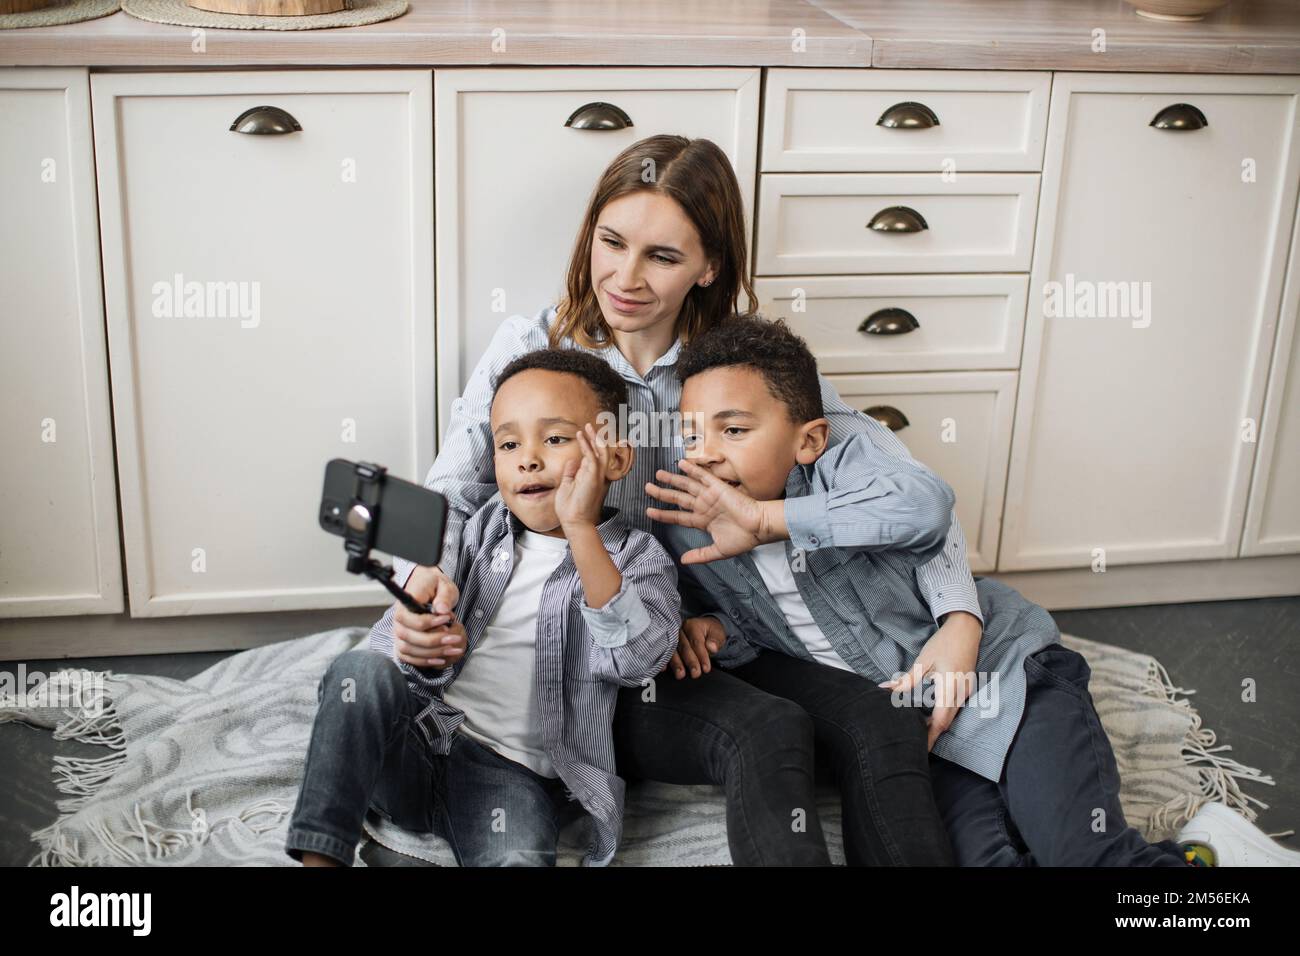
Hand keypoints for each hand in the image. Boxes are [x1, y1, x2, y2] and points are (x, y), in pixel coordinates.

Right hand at [393, 564, 464, 668]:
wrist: (427, 588)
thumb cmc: (435, 586)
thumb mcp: (444, 585)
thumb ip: (444, 596)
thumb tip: (442, 610)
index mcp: (405, 603)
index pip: (411, 619)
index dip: (430, 623)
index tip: (448, 619)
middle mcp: (398, 620)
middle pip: (409, 637)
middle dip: (434, 641)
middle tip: (455, 638)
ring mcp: (399, 632)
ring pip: (409, 650)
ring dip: (432, 653)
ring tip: (453, 649)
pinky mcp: (404, 643)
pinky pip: (408, 658)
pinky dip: (424, 661)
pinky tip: (441, 659)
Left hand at [554, 422, 608, 531]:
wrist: (574, 522)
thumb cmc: (570, 509)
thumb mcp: (566, 486)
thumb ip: (570, 473)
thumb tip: (571, 461)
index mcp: (591, 477)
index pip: (593, 457)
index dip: (590, 444)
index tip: (585, 434)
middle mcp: (596, 475)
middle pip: (601, 452)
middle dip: (597, 438)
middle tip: (591, 426)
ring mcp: (596, 476)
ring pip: (600, 452)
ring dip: (594, 438)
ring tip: (589, 427)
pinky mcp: (593, 477)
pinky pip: (592, 457)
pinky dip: (587, 445)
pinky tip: (582, 436)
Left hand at [644, 459, 784, 563]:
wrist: (759, 528)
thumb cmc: (743, 539)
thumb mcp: (718, 551)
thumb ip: (700, 555)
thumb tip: (683, 561)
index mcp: (703, 521)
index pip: (678, 516)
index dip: (663, 514)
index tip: (649, 512)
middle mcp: (704, 506)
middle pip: (678, 498)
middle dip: (662, 493)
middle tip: (647, 487)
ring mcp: (710, 496)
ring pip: (687, 486)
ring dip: (672, 479)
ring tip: (658, 474)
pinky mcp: (718, 488)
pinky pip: (703, 476)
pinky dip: (692, 470)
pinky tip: (681, 464)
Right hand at [664, 616, 728, 678]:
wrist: (703, 628)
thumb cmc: (710, 631)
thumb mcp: (718, 633)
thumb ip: (715, 640)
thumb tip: (711, 647)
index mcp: (692, 625)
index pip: (696, 642)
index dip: (701, 656)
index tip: (706, 668)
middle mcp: (680, 630)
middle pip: (684, 647)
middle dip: (690, 661)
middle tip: (695, 673)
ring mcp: (672, 637)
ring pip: (673, 651)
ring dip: (676, 664)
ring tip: (680, 674)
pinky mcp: (668, 643)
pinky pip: (665, 652)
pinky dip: (664, 660)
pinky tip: (664, 668)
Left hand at [878, 611, 981, 749]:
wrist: (966, 629)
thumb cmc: (943, 643)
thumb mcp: (923, 661)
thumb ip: (907, 680)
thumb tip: (885, 689)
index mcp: (950, 687)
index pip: (941, 720)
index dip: (931, 736)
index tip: (921, 748)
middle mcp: (961, 692)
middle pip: (947, 721)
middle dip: (933, 733)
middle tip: (916, 742)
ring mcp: (967, 690)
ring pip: (952, 714)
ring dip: (938, 723)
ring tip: (920, 730)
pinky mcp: (967, 686)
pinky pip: (955, 706)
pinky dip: (944, 713)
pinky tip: (931, 713)